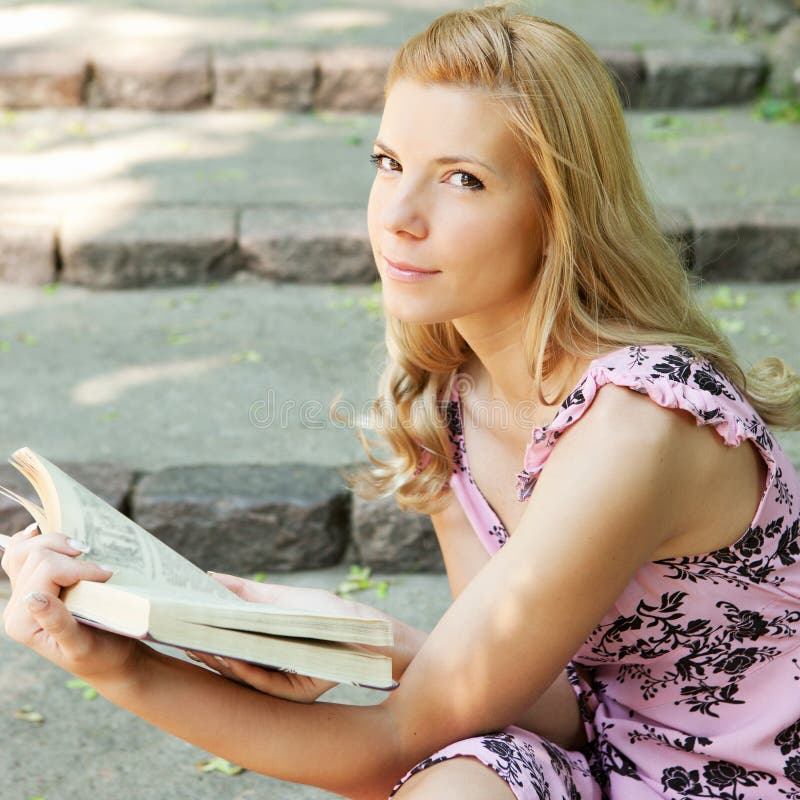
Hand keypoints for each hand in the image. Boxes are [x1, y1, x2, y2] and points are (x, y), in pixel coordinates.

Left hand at [1, 524, 140, 683]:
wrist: (109, 662)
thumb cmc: (101, 656)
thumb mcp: (81, 646)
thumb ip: (56, 623)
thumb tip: (34, 598)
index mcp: (23, 622)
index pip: (47, 571)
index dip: (80, 568)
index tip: (108, 575)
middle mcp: (17, 607)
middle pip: (37, 555)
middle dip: (71, 554)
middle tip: (100, 568)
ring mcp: (22, 595)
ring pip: (25, 549)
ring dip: (56, 543)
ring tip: (82, 551)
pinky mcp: (34, 587)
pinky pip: (19, 555)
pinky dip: (28, 540)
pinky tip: (37, 532)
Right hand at [184, 573, 390, 702]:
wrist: (364, 631)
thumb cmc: (324, 614)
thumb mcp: (279, 599)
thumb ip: (246, 593)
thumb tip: (210, 577)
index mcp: (262, 652)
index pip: (227, 648)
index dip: (203, 638)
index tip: (180, 624)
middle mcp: (269, 673)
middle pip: (229, 663)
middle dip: (203, 650)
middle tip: (179, 635)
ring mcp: (281, 686)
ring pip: (241, 676)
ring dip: (218, 660)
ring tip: (197, 643)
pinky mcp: (296, 694)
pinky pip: (264, 684)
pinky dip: (245, 670)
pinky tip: (232, 656)